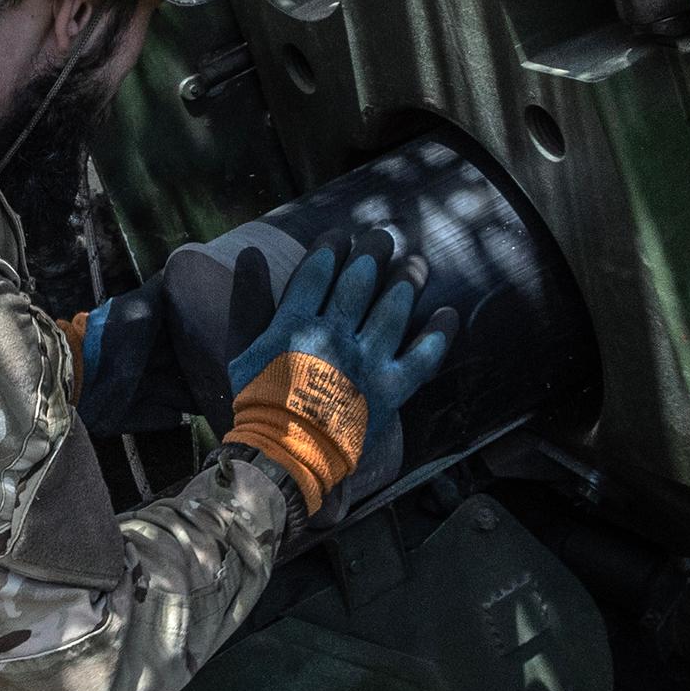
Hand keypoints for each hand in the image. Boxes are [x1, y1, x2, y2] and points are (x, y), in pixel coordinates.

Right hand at [224, 245, 454, 510]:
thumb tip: (250, 252)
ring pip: (393, 310)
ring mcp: (366, 362)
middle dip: (373, 253)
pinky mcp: (390, 389)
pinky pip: (421, 357)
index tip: (341, 235)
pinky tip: (449, 314)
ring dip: (407, 282)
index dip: (331, 247)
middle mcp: (335, 335)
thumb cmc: (258, 402)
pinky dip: (438, 334)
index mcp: (296, 324)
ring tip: (416, 264)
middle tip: (383, 236)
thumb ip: (249, 300)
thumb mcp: (241, 348)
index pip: (318, 271)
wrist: (284, 456)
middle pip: (360, 282)